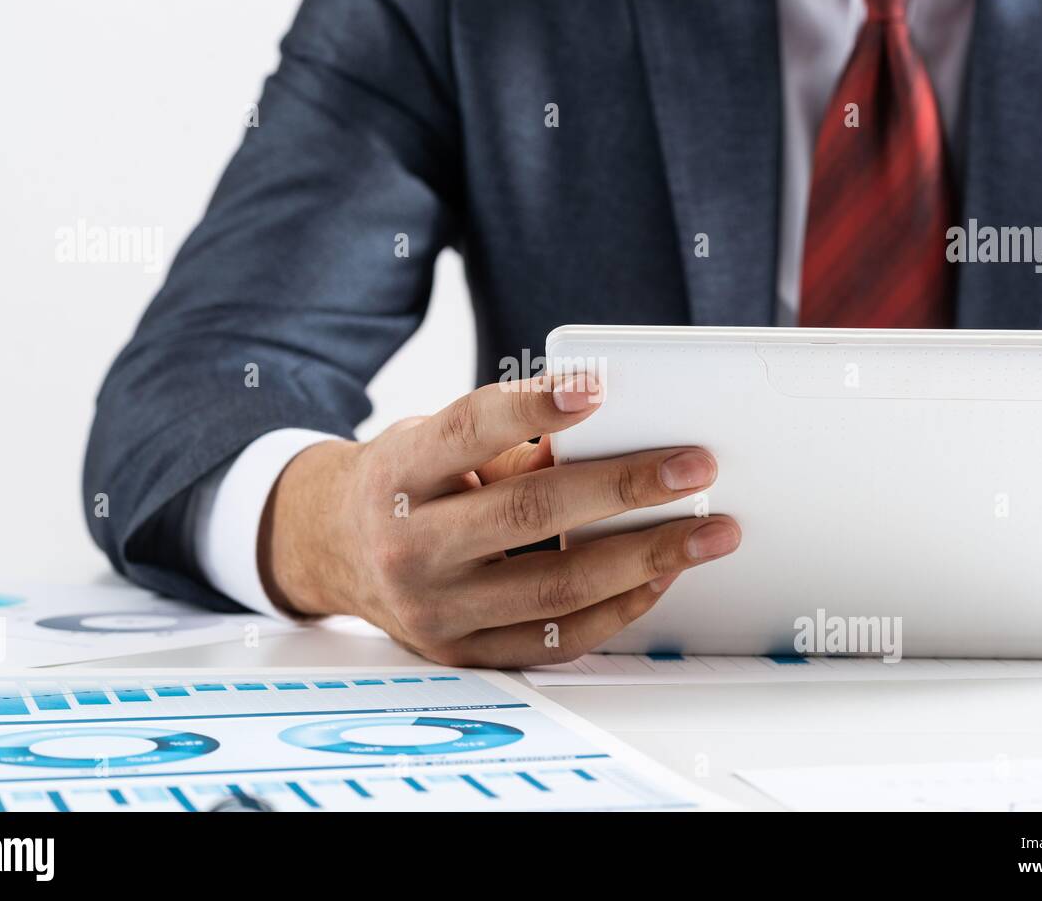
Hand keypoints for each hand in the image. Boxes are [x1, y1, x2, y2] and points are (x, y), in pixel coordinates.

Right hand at [258, 375, 739, 666]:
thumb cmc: (401, 483)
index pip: (467, 432)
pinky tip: (662, 576)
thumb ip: (508, 444)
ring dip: (648, 558)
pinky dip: (620, 608)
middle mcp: (410, 548)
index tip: (598, 388)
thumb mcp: (429, 443)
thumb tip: (611, 443)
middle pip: (530, 516)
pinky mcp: (466, 654)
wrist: (332, 550)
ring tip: (709, 533)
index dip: (533, 407)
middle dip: (625, 489)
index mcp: (397, 477)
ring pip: (557, 589)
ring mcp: (436, 612)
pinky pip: (558, 640)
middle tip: (694, 467)